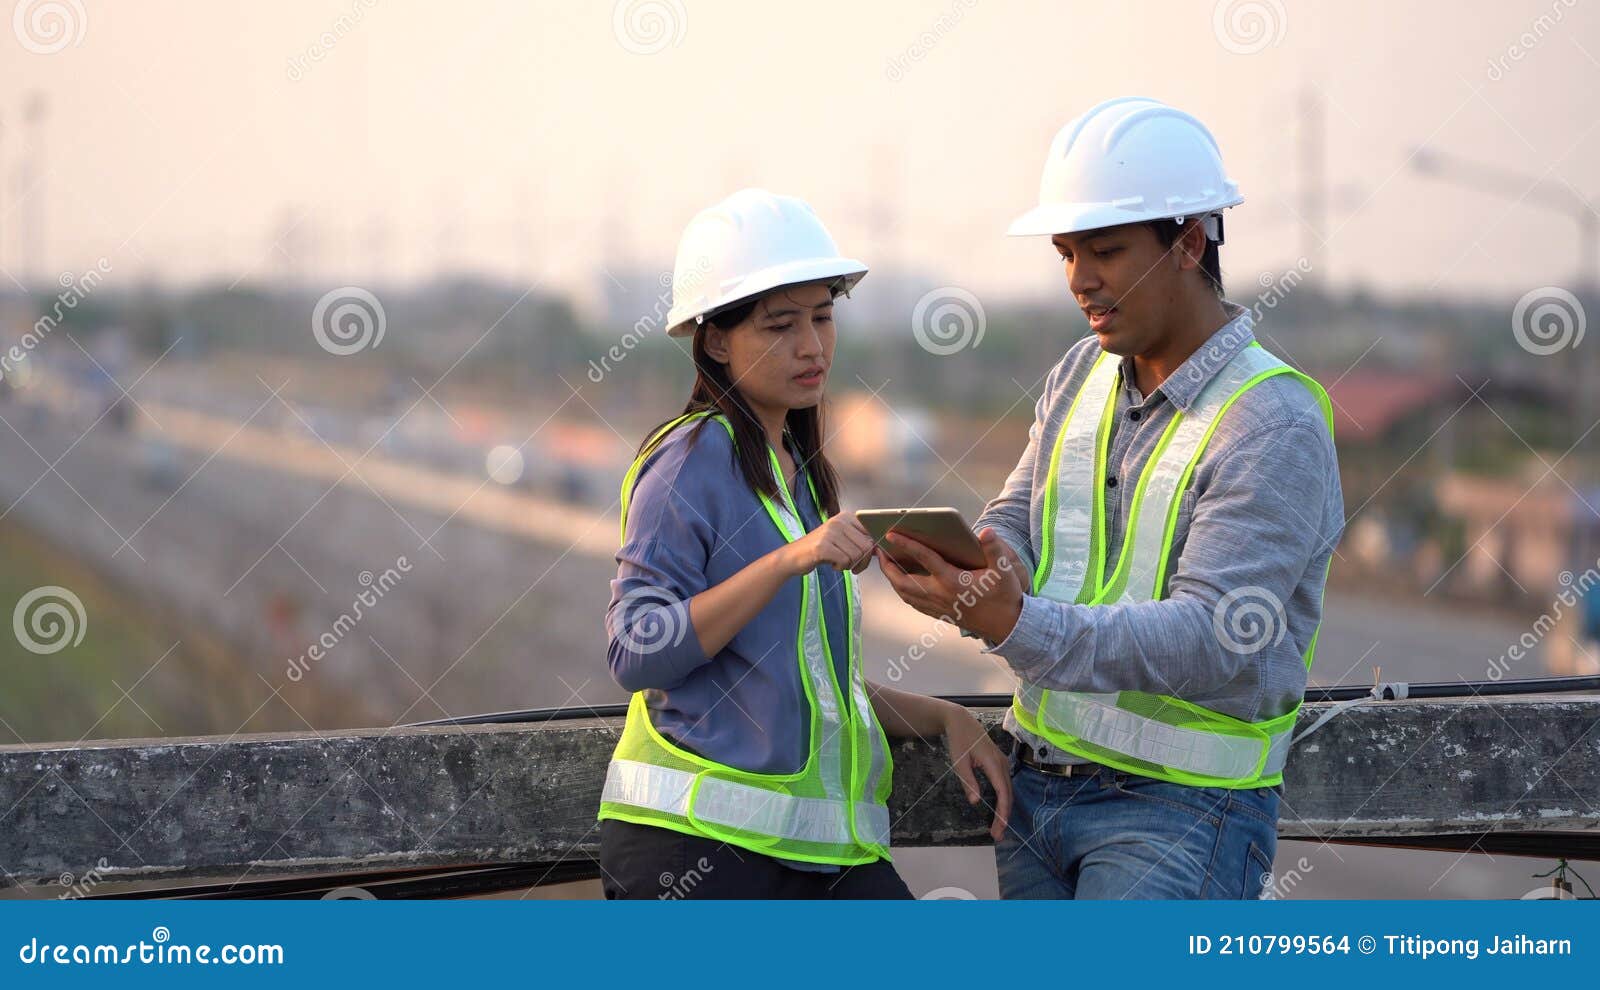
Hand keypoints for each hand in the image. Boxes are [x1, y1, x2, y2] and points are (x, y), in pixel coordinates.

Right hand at [781, 511, 875, 576]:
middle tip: (851, 566)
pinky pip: (844, 561)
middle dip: (861, 561)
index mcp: (846, 517)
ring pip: (857, 555)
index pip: (870, 534)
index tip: (861, 559)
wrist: (793, 556)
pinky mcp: (823, 546)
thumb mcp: (841, 539)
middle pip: (866, 546)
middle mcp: (839, 521)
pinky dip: (840, 567)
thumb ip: (858, 540)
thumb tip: (878, 548)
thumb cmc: (821, 550)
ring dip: (850, 565)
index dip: (869, 550)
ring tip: (838, 562)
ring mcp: (830, 532)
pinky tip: (831, 564)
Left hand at [878, 527, 1024, 643]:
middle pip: (902, 581)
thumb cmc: (1004, 595)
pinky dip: (901, 588)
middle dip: (887, 565)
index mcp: (953, 582)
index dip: (907, 544)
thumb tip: (986, 531)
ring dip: (891, 577)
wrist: (1006, 626)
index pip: (924, 559)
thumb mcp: (1004, 571)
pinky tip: (899, 578)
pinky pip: (911, 601)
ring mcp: (936, 606)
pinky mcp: (937, 613)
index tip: (890, 533)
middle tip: (879, 548)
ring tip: (885, 560)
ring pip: (904, 593)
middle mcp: (940, 595)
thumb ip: (994, 550)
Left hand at [941, 703, 1011, 841]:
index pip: (1003, 792)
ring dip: (1005, 810)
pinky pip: (1005, 785)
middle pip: (1008, 795)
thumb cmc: (959, 740)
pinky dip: (1004, 800)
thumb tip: (975, 802)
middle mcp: (1002, 764)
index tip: (998, 828)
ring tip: (998, 827)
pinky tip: (998, 810)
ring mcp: (1003, 763)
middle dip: (1004, 816)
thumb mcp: (959, 762)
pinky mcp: (999, 764)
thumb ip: (968, 781)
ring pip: (1008, 791)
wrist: (961, 722)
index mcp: (993, 763)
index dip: (1002, 812)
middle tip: (997, 835)